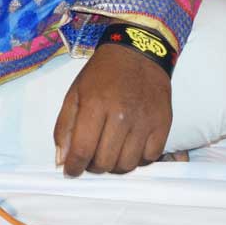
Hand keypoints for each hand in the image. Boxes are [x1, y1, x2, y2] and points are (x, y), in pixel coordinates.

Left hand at [53, 41, 173, 176]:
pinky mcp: (163, 125)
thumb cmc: (102, 74)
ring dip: (114, 166)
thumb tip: (62, 159)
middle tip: (90, 158)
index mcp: (95, 105)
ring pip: (127, 164)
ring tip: (108, 154)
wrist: (139, 53)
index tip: (71, 171)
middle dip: (92, 166)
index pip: (82, 149)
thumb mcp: (75, 93)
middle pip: (105, 162)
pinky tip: (128, 148)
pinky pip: (149, 158)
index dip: (74, 167)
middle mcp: (121, 116)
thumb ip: (64, 126)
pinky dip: (137, 160)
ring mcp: (145, 122)